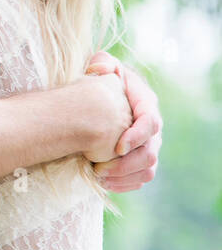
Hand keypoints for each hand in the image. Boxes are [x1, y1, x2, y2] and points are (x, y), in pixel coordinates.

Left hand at [84, 51, 161, 191]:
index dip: (137, 137)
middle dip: (126, 164)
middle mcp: (151, 128)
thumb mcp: (101, 66)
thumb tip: (103, 70)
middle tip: (99, 168)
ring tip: (99, 178)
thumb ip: (102, 64)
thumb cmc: (100, 81)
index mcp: (146, 105)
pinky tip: (104, 184)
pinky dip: (124, 185)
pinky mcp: (139, 160)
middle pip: (150, 152)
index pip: (150, 123)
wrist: (99, 99)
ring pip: (147, 169)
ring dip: (124, 177)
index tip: (117, 147)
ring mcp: (147, 145)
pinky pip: (140, 179)